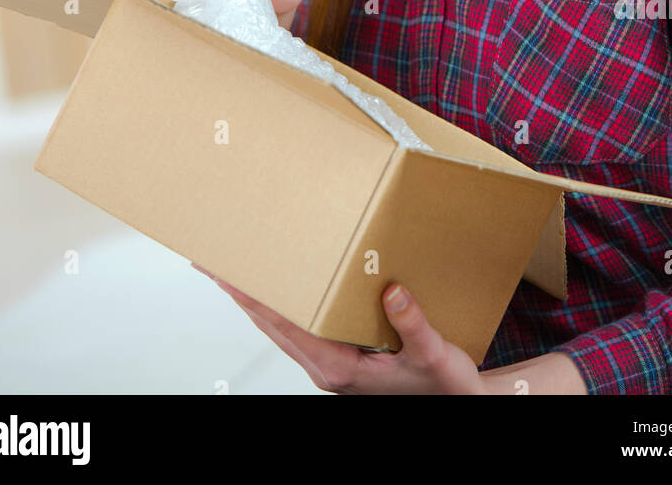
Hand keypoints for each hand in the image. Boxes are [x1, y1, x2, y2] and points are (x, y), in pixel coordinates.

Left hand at [191, 265, 487, 394]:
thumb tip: (391, 292)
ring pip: (283, 330)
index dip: (254, 301)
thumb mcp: (434, 355)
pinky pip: (301, 330)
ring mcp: (332, 365)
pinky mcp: (342, 360)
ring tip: (235, 274)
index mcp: (340, 368)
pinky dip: (281, 309)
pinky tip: (280, 293)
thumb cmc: (443, 389)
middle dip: (243, 296)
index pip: (286, 328)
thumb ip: (412, 325)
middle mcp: (329, 368)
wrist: (456, 406)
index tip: (227, 279)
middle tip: (214, 265)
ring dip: (258, 302)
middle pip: (273, 326)